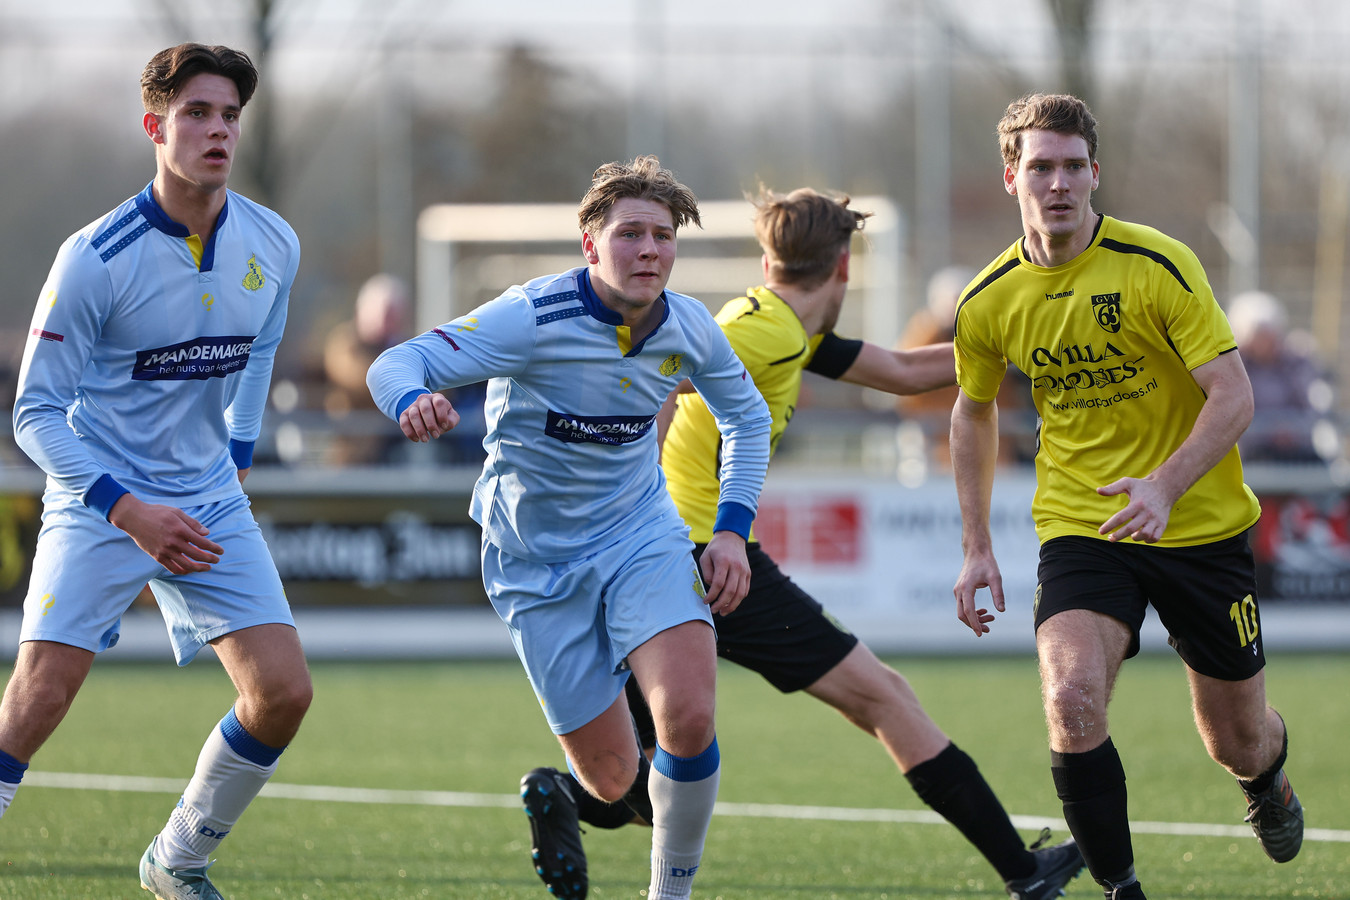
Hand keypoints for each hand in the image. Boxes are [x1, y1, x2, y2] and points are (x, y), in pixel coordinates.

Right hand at [109, 494, 223, 574]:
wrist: (134, 518)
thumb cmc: (157, 513)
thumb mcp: (177, 512)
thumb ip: (193, 523)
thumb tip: (207, 533)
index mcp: (180, 530)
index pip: (202, 542)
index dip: (214, 548)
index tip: (220, 551)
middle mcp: (173, 542)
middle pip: (196, 555)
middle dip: (209, 559)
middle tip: (217, 560)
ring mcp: (164, 551)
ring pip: (186, 565)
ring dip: (199, 568)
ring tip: (206, 567)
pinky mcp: (157, 556)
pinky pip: (172, 568)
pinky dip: (183, 571)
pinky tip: (189, 570)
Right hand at [399, 392, 459, 441]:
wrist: (429, 414)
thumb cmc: (443, 416)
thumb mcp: (451, 417)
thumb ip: (452, 420)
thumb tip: (445, 424)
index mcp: (437, 398)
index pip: (439, 403)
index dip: (442, 416)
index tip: (444, 426)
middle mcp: (424, 399)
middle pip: (425, 409)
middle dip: (431, 425)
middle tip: (436, 436)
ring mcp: (413, 406)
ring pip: (413, 415)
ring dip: (420, 430)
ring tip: (426, 440)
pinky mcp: (404, 414)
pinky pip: (403, 422)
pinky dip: (409, 432)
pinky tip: (416, 439)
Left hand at [699, 531, 750, 615]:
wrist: (732, 537)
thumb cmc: (716, 548)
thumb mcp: (705, 556)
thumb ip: (707, 572)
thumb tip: (712, 588)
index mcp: (724, 561)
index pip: (718, 584)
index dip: (711, 595)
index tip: (705, 601)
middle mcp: (736, 567)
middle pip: (730, 591)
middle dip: (721, 604)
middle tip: (713, 610)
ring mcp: (744, 571)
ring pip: (740, 593)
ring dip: (731, 605)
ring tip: (722, 612)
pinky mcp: (748, 574)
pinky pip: (745, 590)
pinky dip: (738, 599)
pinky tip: (730, 604)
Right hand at [953, 550, 1002, 636]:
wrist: (976, 552)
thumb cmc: (987, 563)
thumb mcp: (996, 578)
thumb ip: (998, 594)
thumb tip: (1002, 611)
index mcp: (966, 588)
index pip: (968, 611)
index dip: (974, 624)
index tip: (981, 634)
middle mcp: (959, 591)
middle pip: (962, 615)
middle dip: (974, 624)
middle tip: (988, 630)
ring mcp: (958, 591)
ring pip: (962, 611)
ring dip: (974, 618)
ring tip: (990, 619)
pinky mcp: (960, 590)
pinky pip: (963, 606)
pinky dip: (972, 612)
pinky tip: (985, 612)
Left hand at [1097, 476, 1172, 542]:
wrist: (1165, 488)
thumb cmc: (1143, 486)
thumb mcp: (1128, 483)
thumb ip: (1113, 488)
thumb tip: (1098, 490)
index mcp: (1137, 503)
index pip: (1121, 517)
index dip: (1110, 525)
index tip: (1101, 532)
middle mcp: (1147, 512)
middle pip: (1131, 528)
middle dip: (1118, 536)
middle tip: (1110, 539)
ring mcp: (1156, 519)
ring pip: (1145, 534)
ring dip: (1135, 537)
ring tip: (1130, 534)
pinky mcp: (1163, 524)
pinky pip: (1155, 538)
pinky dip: (1147, 540)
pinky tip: (1141, 536)